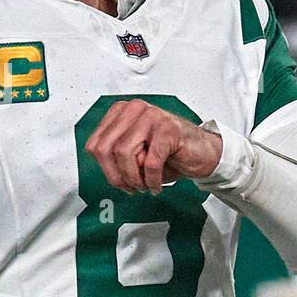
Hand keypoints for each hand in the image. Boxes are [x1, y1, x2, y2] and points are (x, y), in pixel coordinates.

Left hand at [84, 99, 223, 193]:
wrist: (202, 151)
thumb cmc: (168, 151)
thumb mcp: (134, 152)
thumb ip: (115, 156)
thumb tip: (106, 169)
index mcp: (121, 112)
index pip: (94, 143)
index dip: (103, 168)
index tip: (117, 180)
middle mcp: (134, 109)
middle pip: (105, 149)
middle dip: (116, 176)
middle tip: (129, 187)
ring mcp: (152, 117)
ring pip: (124, 153)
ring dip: (133, 178)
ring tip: (143, 185)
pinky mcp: (168, 130)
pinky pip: (150, 162)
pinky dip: (151, 180)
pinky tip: (155, 185)